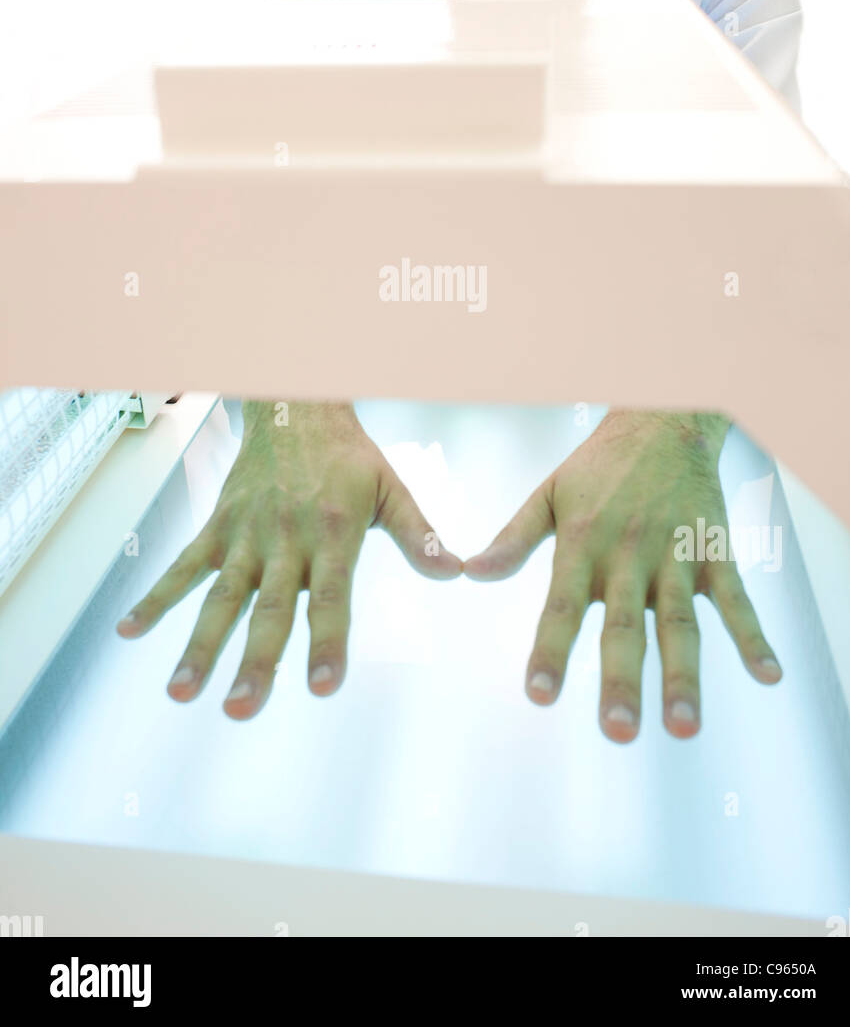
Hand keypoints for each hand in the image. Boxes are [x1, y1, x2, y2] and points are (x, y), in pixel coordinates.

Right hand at [116, 400, 460, 717]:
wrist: (295, 404)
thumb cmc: (347, 455)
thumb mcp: (391, 487)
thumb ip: (418, 534)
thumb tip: (454, 572)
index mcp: (334, 532)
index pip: (331, 596)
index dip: (327, 642)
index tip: (322, 687)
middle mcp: (286, 538)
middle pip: (269, 608)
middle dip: (254, 662)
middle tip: (241, 710)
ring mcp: (245, 534)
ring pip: (219, 596)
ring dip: (198, 645)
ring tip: (181, 692)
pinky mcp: (217, 526)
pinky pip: (183, 566)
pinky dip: (156, 598)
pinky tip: (130, 632)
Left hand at [463, 409, 781, 742]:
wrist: (664, 419)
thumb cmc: (600, 466)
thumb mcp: (548, 494)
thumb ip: (513, 538)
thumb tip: (471, 574)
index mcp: (583, 543)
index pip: (561, 605)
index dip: (550, 650)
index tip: (539, 695)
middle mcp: (629, 555)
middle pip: (625, 626)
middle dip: (622, 681)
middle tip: (618, 732)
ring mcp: (676, 556)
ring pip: (681, 623)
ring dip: (683, 676)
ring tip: (684, 725)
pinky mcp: (716, 552)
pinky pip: (738, 599)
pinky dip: (754, 636)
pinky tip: (768, 675)